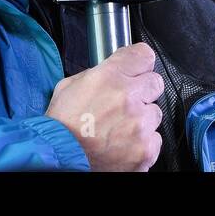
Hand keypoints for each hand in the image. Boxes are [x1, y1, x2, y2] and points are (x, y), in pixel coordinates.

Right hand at [45, 42, 164, 170]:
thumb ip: (98, 73)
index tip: (138, 69)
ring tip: (120, 128)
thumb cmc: (61, 127)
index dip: (140, 63)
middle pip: (155, 83)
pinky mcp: (145, 150)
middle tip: (126, 103)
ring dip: (142, 119)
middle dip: (143, 91)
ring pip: (155, 113)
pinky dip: (143, 142)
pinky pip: (155, 139)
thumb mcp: (70, 85)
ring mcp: (139, 125)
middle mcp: (128, 98)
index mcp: (110, 77)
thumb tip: (114, 71)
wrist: (58, 160)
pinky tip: (124, 143)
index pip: (144, 55)